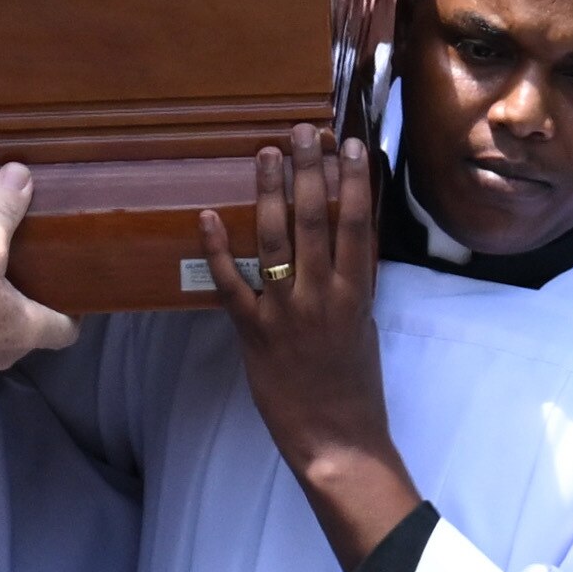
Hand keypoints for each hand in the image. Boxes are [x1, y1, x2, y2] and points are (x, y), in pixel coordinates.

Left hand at [201, 126, 417, 571]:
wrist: (338, 440)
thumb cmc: (355, 385)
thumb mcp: (365, 325)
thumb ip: (353, 282)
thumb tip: (348, 239)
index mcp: (357, 293)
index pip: (357, 224)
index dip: (353, 180)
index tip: (349, 143)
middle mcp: (323, 295)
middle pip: (314, 220)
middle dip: (309, 171)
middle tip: (303, 131)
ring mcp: (287, 313)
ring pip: (275, 240)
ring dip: (269, 193)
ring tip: (267, 154)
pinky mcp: (255, 334)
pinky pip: (232, 286)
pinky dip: (218, 250)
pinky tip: (208, 216)